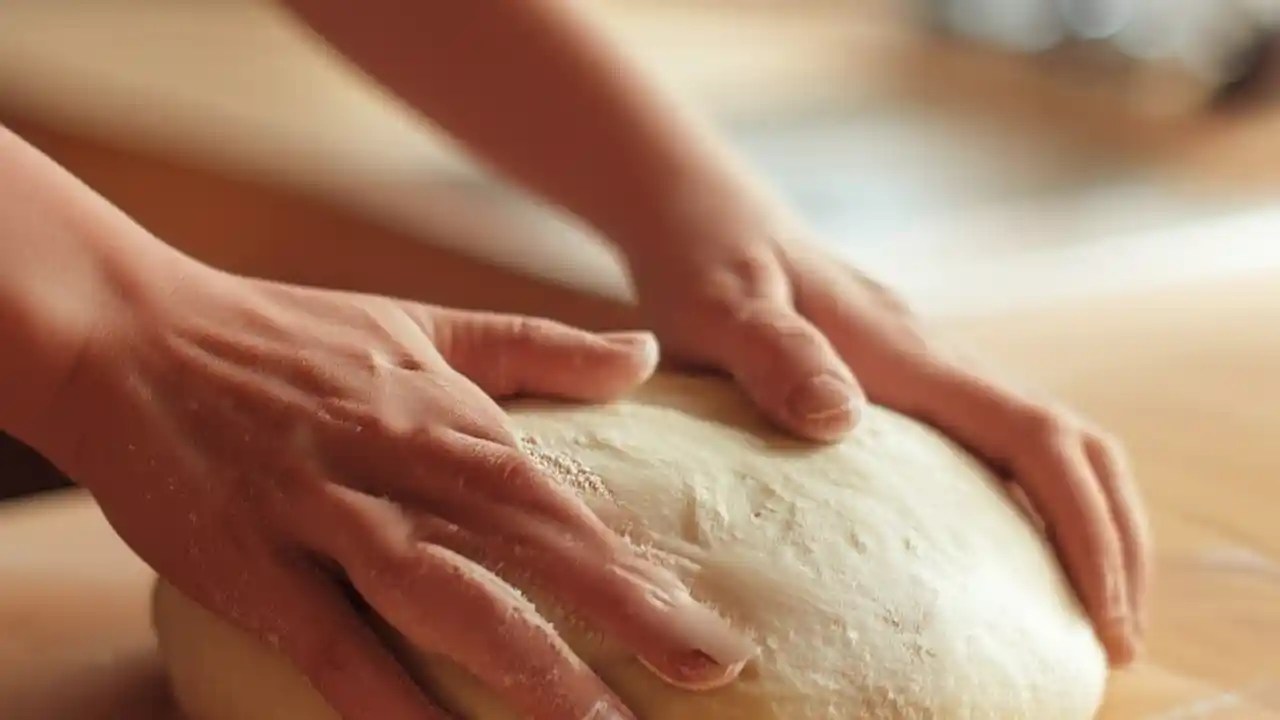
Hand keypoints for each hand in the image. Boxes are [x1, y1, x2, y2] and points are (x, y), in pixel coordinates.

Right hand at [48, 266, 754, 719]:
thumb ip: (539, 348)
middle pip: (526, 540)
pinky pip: (328, 644)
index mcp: (447, 414)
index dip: (636, 561)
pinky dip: (385, 698)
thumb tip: (645, 355)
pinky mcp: (253, 565)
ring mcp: (325, 516)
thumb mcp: (425, 324)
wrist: (137, 334)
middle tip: (710, 666)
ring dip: (526, 664)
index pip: (560, 496)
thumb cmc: (291, 337)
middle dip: (622, 609)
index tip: (710, 621)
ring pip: (440, 593)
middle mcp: (399, 463)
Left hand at [626, 224, 1148, 664]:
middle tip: (1114, 643)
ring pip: (1044, 442)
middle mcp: (936, 359)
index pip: (1035, 436)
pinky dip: (1034, 503)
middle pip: (1072, 444)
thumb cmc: (703, 260)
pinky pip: (999, 443)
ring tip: (1082, 615)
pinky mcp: (907, 380)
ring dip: (1085, 522)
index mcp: (905, 352)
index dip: (1085, 525)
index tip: (1102, 615)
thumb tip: (840, 419)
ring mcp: (927, 368)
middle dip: (1113, 539)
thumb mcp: (718, 307)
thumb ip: (771, 353)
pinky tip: (1009, 557)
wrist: (703, 214)